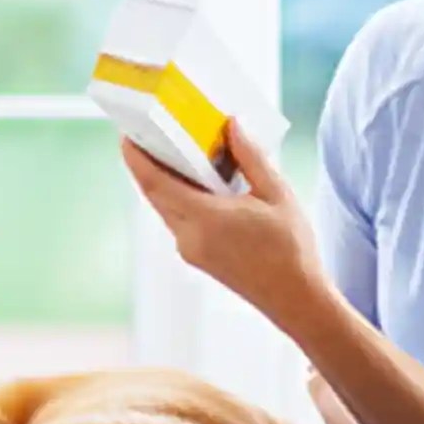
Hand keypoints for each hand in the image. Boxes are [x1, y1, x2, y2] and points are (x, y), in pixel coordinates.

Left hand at [120, 121, 326, 325]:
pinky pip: (179, 220)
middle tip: (151, 132)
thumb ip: (251, 157)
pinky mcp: (197, 257)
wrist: (296, 299)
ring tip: (178, 152)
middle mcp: (189, 237)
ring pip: (166, 207)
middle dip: (147, 163)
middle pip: (155, 194)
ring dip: (166, 180)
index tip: (127, 133)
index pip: (155, 183)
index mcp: (205, 219)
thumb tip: (232, 125)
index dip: (136, 157)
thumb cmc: (291, 249)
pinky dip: (181, 197)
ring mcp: (190, 250)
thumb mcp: (277, 194)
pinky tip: (200, 182)